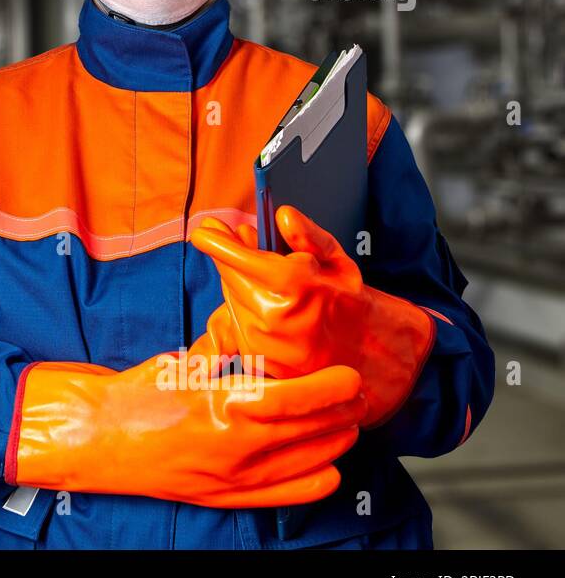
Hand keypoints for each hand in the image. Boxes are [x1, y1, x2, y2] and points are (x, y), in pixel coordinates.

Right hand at [7, 329, 367, 508]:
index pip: (293, 399)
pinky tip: (328, 464)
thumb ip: (224, 347)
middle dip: (343, 412)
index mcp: (219, 406)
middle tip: (355, 394)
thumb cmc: (134, 397)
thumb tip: (251, 321)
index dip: (329, 389)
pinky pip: (289, 495)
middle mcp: (231, 447)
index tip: (349, 377)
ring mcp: (232, 477)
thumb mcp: (182, 361)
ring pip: (309, 464)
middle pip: (310, 432)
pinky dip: (318, 480)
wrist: (99, 438)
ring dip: (335, 442)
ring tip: (345, 422)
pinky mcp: (227, 497)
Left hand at [190, 205, 435, 427]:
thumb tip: (283, 215)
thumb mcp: (338, 263)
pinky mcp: (257, 362)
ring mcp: (261, 343)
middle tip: (245, 245)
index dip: (215, 240)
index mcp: (289, 285)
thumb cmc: (352, 305)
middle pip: (229, 276)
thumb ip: (308, 236)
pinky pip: (238, 325)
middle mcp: (269, 316)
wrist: (371, 359)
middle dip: (232, 259)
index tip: (205, 229)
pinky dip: (247, 312)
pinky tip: (269, 309)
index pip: (235, 256)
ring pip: (231, 300)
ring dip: (241, 286)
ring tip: (269, 283)